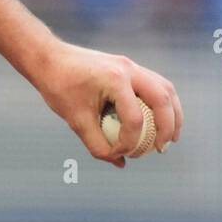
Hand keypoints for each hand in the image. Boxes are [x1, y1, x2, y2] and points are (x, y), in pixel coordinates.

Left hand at [31, 41, 182, 168]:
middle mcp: (128, 69)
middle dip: (168, 128)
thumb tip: (120, 163)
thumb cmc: (58, 87)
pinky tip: (160, 120)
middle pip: (162, 100)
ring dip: (173, 114)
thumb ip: (96, 144)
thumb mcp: (75, 119)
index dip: (130, 142)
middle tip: (162, 149)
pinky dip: (163, 103)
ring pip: (165, 89)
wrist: (48, 59)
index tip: (120, 154)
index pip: (134, 118)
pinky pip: (156, 84)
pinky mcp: (129, 66)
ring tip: (170, 137)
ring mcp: (131, 65)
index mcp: (114, 80)